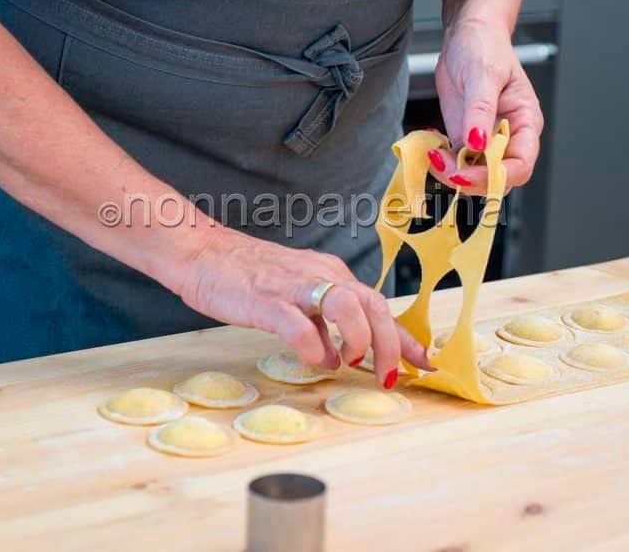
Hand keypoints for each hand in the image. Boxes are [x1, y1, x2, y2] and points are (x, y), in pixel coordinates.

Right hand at [177, 228, 432, 387]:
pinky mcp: (267, 301)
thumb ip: (320, 324)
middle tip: (390, 376)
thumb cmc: (246, 278)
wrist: (203, 253)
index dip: (405, 336)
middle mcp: (321, 276)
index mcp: (330, 274)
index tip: (426, 361)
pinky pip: (300, 326)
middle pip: (373, 304)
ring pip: (348, 306)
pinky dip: (313, 348)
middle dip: (391, 343)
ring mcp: (295, 287)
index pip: (378, 305)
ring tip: (351, 363)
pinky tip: (312, 360)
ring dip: (359, 339)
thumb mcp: (295, 297)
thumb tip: (337, 358)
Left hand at [430, 16, 543, 194]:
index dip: (494, 176)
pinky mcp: (464, 136)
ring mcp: (484, 139)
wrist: (467, 34)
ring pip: (473, 174)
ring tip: (433, 156)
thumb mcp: (483, 74)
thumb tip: (478, 144)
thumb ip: (480, 111)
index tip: (466, 172)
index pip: (520, 165)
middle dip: (469, 179)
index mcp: (525, 123)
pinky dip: (441, 162)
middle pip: (496, 177)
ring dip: (451, 172)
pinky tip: (430, 148)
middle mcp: (508, 136)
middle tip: (442, 166)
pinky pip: (455, 161)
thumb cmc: (485, 46)